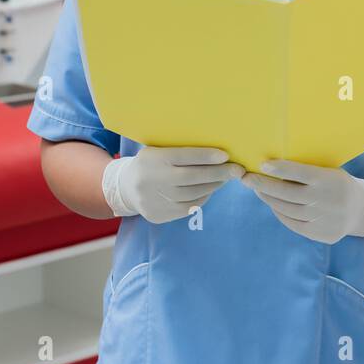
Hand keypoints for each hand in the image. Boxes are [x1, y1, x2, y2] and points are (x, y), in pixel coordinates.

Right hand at [102, 146, 244, 223]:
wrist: (126, 189)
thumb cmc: (151, 163)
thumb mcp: (157, 150)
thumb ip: (179, 150)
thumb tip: (214, 149)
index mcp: (154, 158)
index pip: (184, 156)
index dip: (206, 156)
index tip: (226, 155)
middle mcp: (155, 179)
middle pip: (193, 177)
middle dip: (218, 173)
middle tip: (237, 170)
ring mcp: (156, 199)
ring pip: (193, 193)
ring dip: (214, 185)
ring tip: (226, 178)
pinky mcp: (160, 214)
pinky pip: (189, 207)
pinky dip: (203, 197)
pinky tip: (211, 189)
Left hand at [242, 159, 363, 244]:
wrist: (363, 209)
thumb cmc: (337, 183)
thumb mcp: (329, 171)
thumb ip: (306, 171)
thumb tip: (270, 166)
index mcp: (329, 180)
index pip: (301, 173)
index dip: (281, 168)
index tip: (262, 163)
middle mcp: (327, 201)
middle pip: (288, 193)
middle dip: (263, 185)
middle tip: (246, 178)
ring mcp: (324, 220)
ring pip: (287, 210)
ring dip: (268, 199)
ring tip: (256, 189)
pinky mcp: (322, 234)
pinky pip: (293, 224)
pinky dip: (280, 213)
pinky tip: (272, 204)